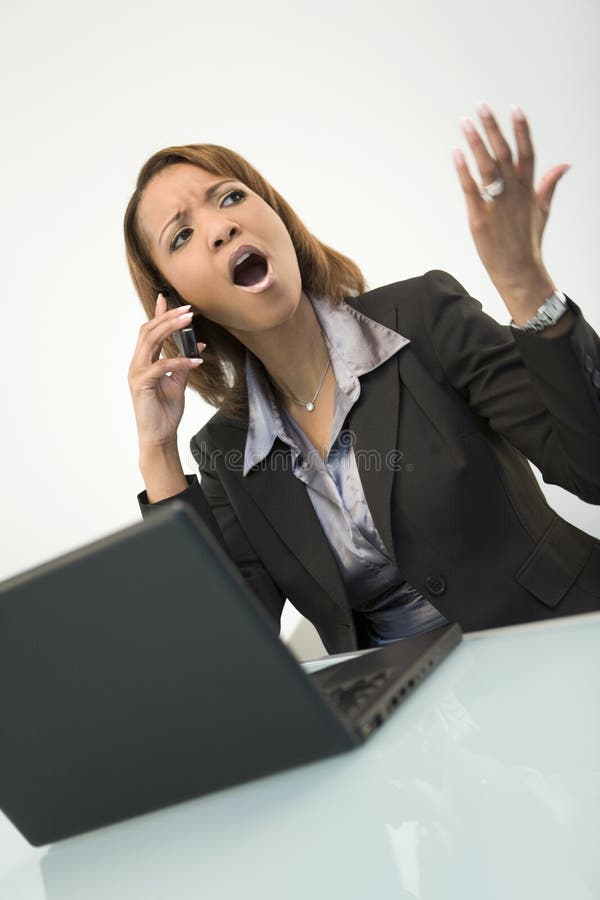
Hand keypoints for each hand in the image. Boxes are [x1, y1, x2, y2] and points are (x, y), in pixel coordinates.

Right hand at [128, 293, 205, 449]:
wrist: (160, 436)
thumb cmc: (166, 412)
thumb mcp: (179, 383)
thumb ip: (185, 363)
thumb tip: (198, 345)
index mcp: (144, 362)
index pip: (150, 332)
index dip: (158, 314)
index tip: (166, 298)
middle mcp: (137, 364)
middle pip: (148, 331)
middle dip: (168, 317)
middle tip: (188, 309)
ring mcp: (136, 373)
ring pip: (150, 341)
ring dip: (171, 329)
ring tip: (189, 321)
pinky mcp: (141, 384)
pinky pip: (161, 366)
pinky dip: (179, 361)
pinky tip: (195, 360)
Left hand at [452, 102, 570, 291]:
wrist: (518, 271)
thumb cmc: (528, 242)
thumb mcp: (543, 211)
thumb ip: (550, 184)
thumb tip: (565, 164)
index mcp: (529, 189)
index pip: (527, 152)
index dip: (522, 130)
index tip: (515, 109)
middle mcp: (514, 194)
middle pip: (504, 153)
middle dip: (493, 128)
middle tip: (481, 107)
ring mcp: (496, 206)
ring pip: (486, 167)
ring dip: (475, 142)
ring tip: (466, 122)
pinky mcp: (479, 219)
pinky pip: (470, 189)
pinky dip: (463, 170)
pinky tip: (456, 152)